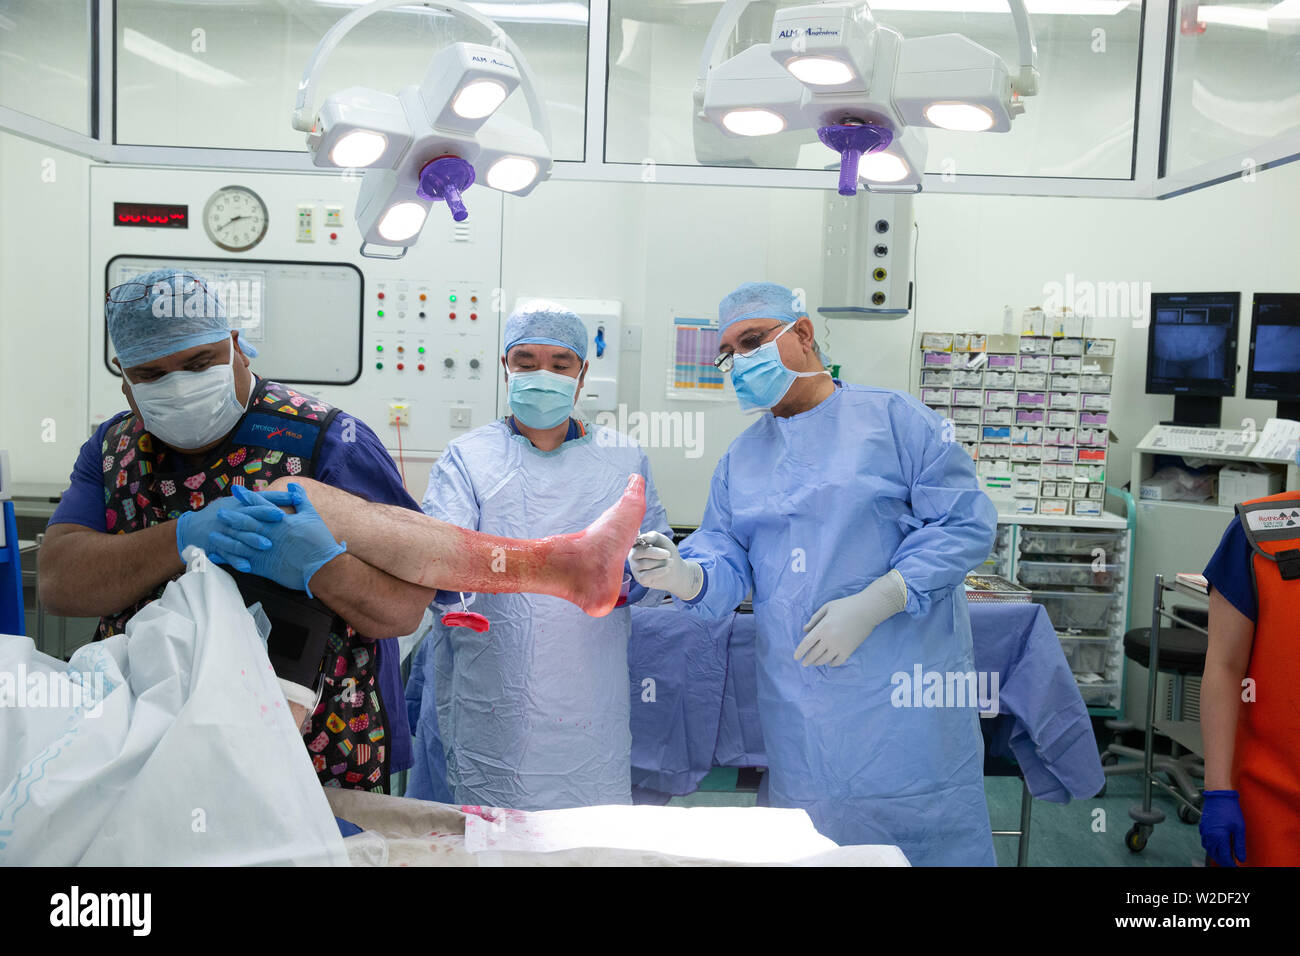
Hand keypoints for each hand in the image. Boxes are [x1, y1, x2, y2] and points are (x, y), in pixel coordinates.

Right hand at [176, 495, 286, 565]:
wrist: (192, 528)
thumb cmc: (225, 512)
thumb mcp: (241, 502)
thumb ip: (268, 499)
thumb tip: (295, 495)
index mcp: (239, 506)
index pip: (254, 506)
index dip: (267, 509)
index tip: (281, 513)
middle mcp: (231, 519)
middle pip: (247, 520)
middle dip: (263, 522)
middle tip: (280, 527)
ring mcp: (223, 534)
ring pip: (239, 538)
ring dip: (252, 542)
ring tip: (267, 547)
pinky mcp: (218, 548)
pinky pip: (228, 556)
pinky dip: (237, 561)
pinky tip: (248, 567)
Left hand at [205, 483, 345, 597]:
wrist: (322, 567)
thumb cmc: (319, 541)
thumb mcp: (312, 515)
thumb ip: (301, 499)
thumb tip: (292, 485)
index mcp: (280, 520)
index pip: (261, 505)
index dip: (247, 497)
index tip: (236, 491)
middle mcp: (269, 533)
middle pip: (246, 522)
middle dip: (231, 517)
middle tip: (219, 512)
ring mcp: (264, 549)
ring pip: (239, 542)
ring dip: (225, 539)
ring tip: (212, 535)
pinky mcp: (263, 566)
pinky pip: (241, 561)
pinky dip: (228, 559)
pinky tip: (218, 557)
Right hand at [627, 531, 703, 600]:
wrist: (676, 570)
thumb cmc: (667, 553)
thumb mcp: (662, 541)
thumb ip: (653, 536)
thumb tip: (643, 537)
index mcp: (636, 545)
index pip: (636, 541)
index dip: (644, 540)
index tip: (652, 541)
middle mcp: (633, 556)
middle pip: (640, 553)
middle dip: (656, 553)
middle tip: (669, 554)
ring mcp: (635, 568)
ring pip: (645, 564)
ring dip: (661, 562)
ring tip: (670, 562)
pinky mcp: (640, 579)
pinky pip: (647, 575)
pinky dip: (659, 571)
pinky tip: (667, 569)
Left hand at [795, 570, 907, 666]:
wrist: (867, 610)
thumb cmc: (846, 605)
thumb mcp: (827, 607)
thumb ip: (814, 619)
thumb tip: (805, 630)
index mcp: (822, 627)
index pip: (806, 643)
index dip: (799, 651)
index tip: (795, 657)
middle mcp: (829, 639)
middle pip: (814, 654)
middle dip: (807, 660)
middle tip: (804, 663)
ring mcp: (839, 646)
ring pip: (824, 659)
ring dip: (818, 662)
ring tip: (815, 662)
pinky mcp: (849, 651)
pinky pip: (837, 662)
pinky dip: (831, 663)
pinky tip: (829, 661)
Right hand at [1199, 790, 1245, 866]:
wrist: (1219, 795)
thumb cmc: (1230, 809)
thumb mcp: (1239, 829)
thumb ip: (1239, 845)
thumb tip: (1241, 858)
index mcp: (1218, 837)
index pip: (1224, 857)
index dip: (1230, 864)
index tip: (1236, 866)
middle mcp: (1209, 836)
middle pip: (1214, 854)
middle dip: (1223, 860)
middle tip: (1231, 862)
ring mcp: (1204, 831)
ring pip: (1208, 848)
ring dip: (1216, 854)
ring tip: (1224, 855)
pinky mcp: (1202, 826)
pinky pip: (1205, 841)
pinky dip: (1210, 846)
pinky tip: (1217, 844)